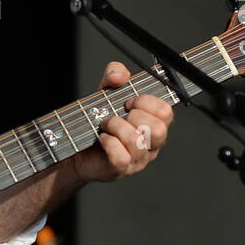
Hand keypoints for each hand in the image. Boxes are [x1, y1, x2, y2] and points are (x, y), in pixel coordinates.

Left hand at [67, 62, 173, 184]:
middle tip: (118, 115)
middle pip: (158, 129)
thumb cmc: (99, 121)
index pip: (166, 112)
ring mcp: (138, 159)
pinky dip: (109, 143)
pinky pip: (121, 157)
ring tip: (105, 125)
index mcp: (154, 124)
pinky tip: (102, 138)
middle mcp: (151, 144)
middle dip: (134, 116)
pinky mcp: (122, 169)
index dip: (146, 102)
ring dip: (116, 127)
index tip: (128, 101)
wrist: (78, 147)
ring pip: (137, 142)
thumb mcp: (107, 92)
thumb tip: (119, 75)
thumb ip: (115, 75)